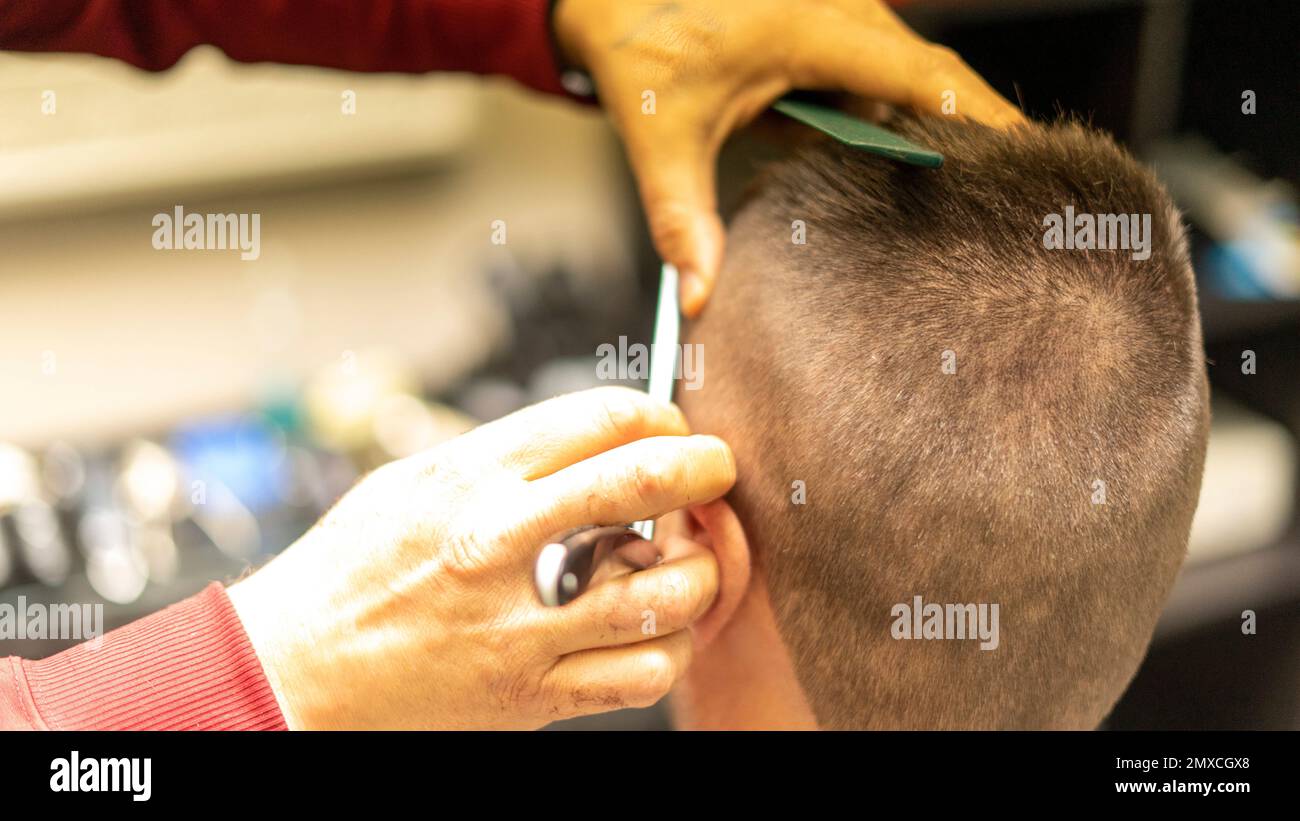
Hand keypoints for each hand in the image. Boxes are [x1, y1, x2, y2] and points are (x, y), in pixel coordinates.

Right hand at [228, 387, 735, 728]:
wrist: (296, 667)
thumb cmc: (357, 565)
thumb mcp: (419, 480)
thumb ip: (511, 456)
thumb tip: (606, 436)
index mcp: (474, 476)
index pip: (604, 417)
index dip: (659, 414)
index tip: (668, 428)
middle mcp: (503, 542)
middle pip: (646, 480)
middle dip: (704, 465)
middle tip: (714, 470)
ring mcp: (523, 624)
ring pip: (667, 588)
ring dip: (698, 568)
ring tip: (686, 561)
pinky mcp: (533, 693)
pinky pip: (645, 671)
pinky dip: (669, 646)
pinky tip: (652, 629)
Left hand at [554, 0, 1023, 315]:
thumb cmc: (638, 41)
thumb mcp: (661, 132)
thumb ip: (682, 218)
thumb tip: (698, 302)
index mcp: (819, 28)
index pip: (932, 80)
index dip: (990, 126)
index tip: (1037, 170)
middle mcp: (844, 16)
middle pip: (933, 86)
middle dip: (965, 147)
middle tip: (1003, 216)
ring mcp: (837, 20)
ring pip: (904, 84)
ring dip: (921, 140)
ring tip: (957, 211)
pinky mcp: (823, 34)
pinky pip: (873, 81)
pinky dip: (880, 126)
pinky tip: (884, 180)